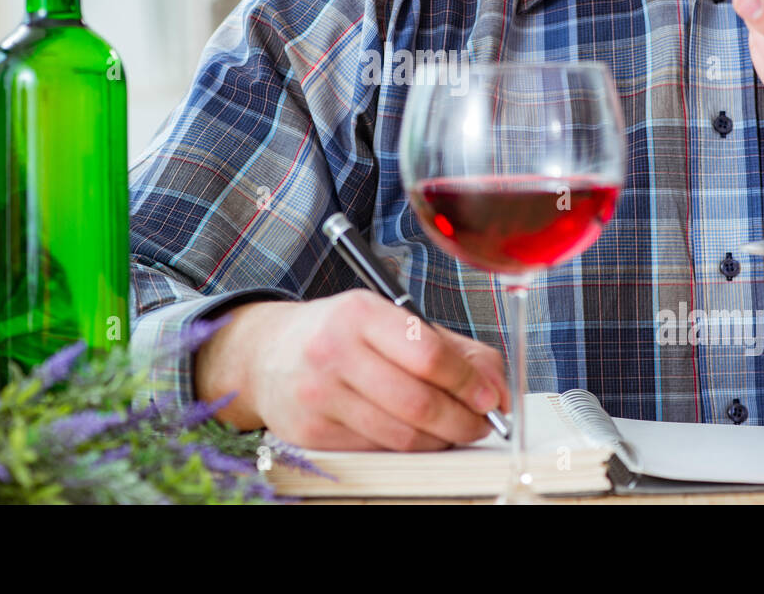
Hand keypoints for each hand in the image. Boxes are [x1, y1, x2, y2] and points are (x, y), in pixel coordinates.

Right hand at [247, 289, 509, 450]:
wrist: (267, 355)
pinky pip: (377, 450)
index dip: (468, 382)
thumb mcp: (391, 320)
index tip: (489, 397)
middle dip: (463, 421)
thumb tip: (496, 391)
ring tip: (453, 431)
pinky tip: (416, 436)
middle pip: (418, 402)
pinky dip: (408, 449)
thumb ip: (452, 349)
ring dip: (440, 440)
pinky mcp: (311, 433)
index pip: (428, 354)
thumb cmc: (340, 335)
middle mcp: (334, 351)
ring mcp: (319, 395)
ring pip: (401, 435)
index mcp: (360, 313)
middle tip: (480, 424)